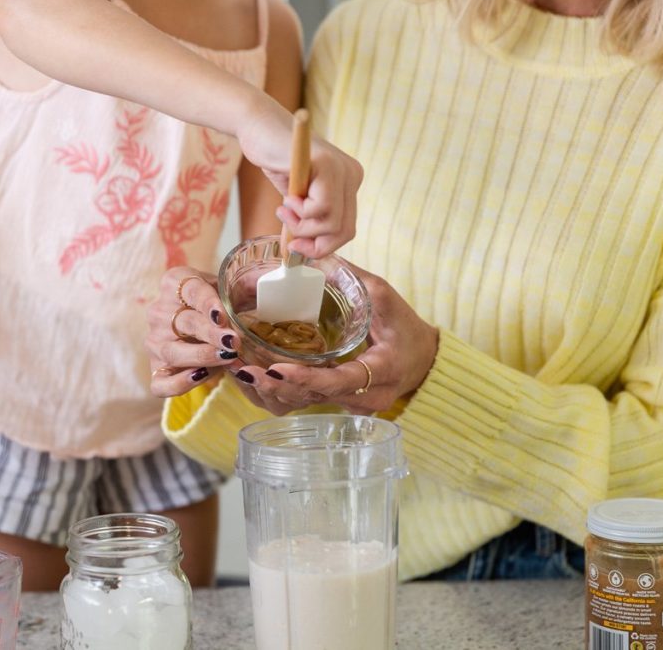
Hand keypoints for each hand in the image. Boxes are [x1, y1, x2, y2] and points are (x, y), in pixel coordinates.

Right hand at [146, 267, 239, 396]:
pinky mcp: (156, 369)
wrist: (203, 327)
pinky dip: (180, 383)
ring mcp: (154, 342)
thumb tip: (263, 286)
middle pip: (184, 322)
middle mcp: (159, 312)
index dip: (207, 303)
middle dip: (211, 333)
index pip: (191, 290)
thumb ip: (244, 288)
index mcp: (174, 283)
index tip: (223, 316)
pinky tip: (201, 376)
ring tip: (228, 358)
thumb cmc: (218, 306)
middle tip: (234, 341)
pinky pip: (161, 382)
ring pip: (173, 352)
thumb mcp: (229, 290)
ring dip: (202, 356)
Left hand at [229, 267, 439, 414]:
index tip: (276, 368)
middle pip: (314, 399)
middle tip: (243, 368)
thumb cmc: (407, 329)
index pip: (340, 381)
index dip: (307, 378)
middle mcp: (366, 398)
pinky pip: (307, 402)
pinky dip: (281, 389)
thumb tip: (315, 256)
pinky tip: (254, 375)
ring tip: (239, 370)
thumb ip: (353, 279)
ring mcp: (353, 406)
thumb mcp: (387, 299)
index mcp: (382, 373)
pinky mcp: (340, 404)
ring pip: (307, 404)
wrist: (423, 361)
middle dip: (277, 385)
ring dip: (273, 389)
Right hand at [236, 96, 361, 258]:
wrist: (259, 127)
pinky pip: (321, 207)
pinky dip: (299, 213)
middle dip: (315, 246)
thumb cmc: (276, 160)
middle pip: (345, 231)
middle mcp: (352, 176)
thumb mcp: (296, 199)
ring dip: (302, 227)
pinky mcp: (327, 165)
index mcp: (349, 183)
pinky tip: (287, 199)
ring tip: (284, 212)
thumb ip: (308, 221)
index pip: (346, 229)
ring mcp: (342, 170)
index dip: (322, 247)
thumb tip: (304, 255)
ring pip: (332, 224)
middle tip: (291, 241)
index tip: (297, 247)